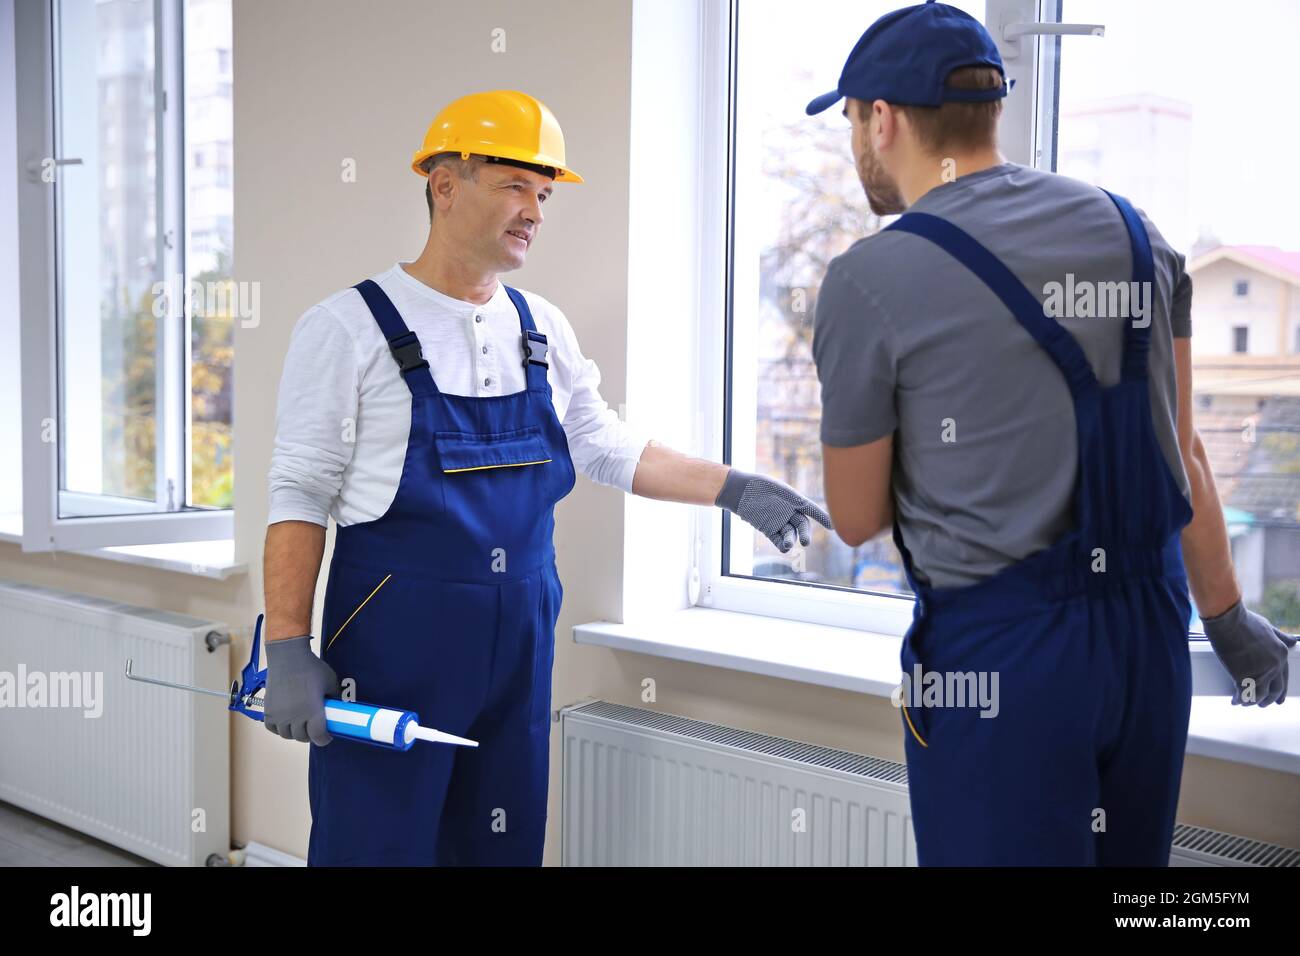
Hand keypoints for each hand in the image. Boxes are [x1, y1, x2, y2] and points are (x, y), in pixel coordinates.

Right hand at [264, 635, 342, 743]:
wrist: (288, 657)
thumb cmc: (311, 668)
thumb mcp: (331, 681)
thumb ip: (336, 697)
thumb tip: (342, 707)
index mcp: (312, 712)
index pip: (318, 737)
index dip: (324, 738)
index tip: (327, 735)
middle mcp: (295, 717)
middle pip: (302, 738)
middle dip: (310, 735)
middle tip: (314, 727)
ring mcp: (279, 715)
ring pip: (287, 735)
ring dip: (294, 732)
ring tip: (300, 724)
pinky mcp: (268, 711)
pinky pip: (273, 728)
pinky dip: (279, 728)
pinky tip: (286, 721)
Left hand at [714, 468, 833, 552]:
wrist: (740, 490)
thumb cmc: (762, 486)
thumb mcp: (783, 492)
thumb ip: (799, 501)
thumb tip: (816, 510)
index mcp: (794, 500)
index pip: (811, 510)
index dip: (821, 517)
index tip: (832, 527)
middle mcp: (789, 512)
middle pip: (801, 525)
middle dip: (805, 534)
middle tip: (806, 542)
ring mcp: (778, 521)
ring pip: (790, 534)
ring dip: (791, 540)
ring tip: (788, 545)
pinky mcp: (767, 528)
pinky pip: (777, 539)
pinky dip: (781, 544)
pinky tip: (783, 547)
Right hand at [1201, 600, 1295, 706]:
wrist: (1227, 621)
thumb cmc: (1244, 621)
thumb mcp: (1267, 626)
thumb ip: (1280, 637)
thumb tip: (1292, 641)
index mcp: (1281, 654)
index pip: (1284, 677)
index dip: (1280, 689)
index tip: (1278, 697)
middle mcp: (1274, 666)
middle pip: (1275, 690)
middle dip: (1268, 699)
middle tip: (1262, 704)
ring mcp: (1259, 672)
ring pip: (1260, 695)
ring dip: (1253, 701)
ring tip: (1246, 703)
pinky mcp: (1243, 676)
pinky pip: (1244, 694)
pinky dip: (1239, 699)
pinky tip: (1235, 701)